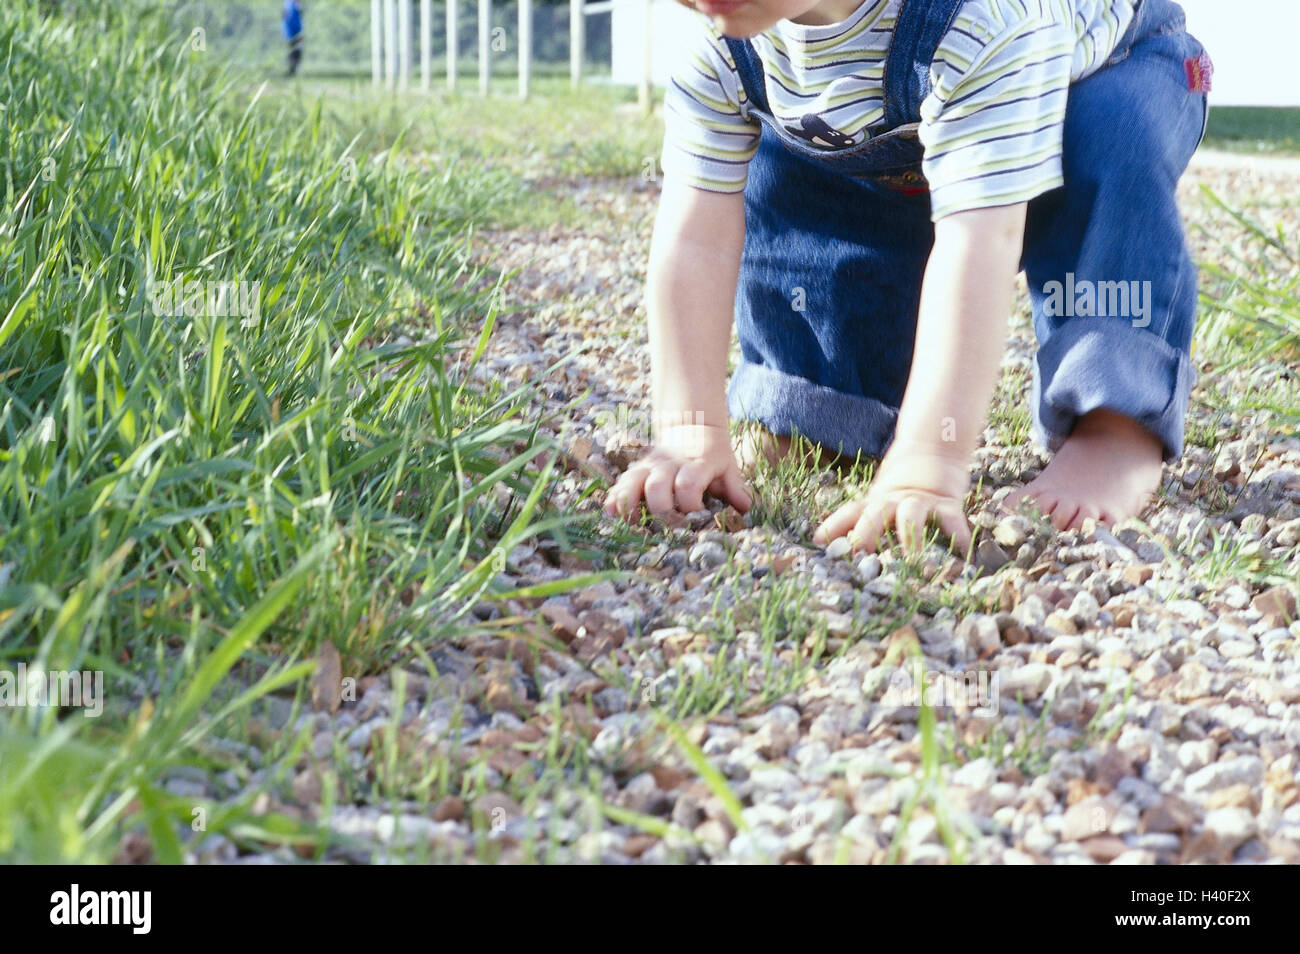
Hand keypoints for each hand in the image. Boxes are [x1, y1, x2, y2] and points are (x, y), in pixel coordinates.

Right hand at [604, 424, 752, 519]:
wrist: (692, 426)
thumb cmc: (713, 456)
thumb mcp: (729, 468)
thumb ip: (736, 489)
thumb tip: (745, 508)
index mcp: (695, 464)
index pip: (688, 485)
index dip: (690, 506)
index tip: (696, 520)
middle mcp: (670, 464)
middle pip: (657, 487)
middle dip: (660, 512)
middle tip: (666, 531)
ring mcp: (650, 466)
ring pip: (633, 483)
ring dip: (630, 505)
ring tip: (632, 525)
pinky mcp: (637, 469)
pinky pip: (621, 483)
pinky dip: (615, 498)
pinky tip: (611, 514)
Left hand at [813, 441, 971, 553]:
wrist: (933, 450)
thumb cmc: (900, 489)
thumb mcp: (876, 501)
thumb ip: (855, 522)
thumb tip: (819, 541)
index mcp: (874, 503)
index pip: (849, 512)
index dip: (833, 525)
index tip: (817, 541)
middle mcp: (893, 502)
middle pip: (875, 515)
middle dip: (866, 534)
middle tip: (860, 555)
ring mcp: (920, 502)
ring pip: (911, 516)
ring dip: (910, 537)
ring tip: (912, 561)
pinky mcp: (947, 504)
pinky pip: (952, 522)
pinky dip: (958, 539)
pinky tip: (962, 558)